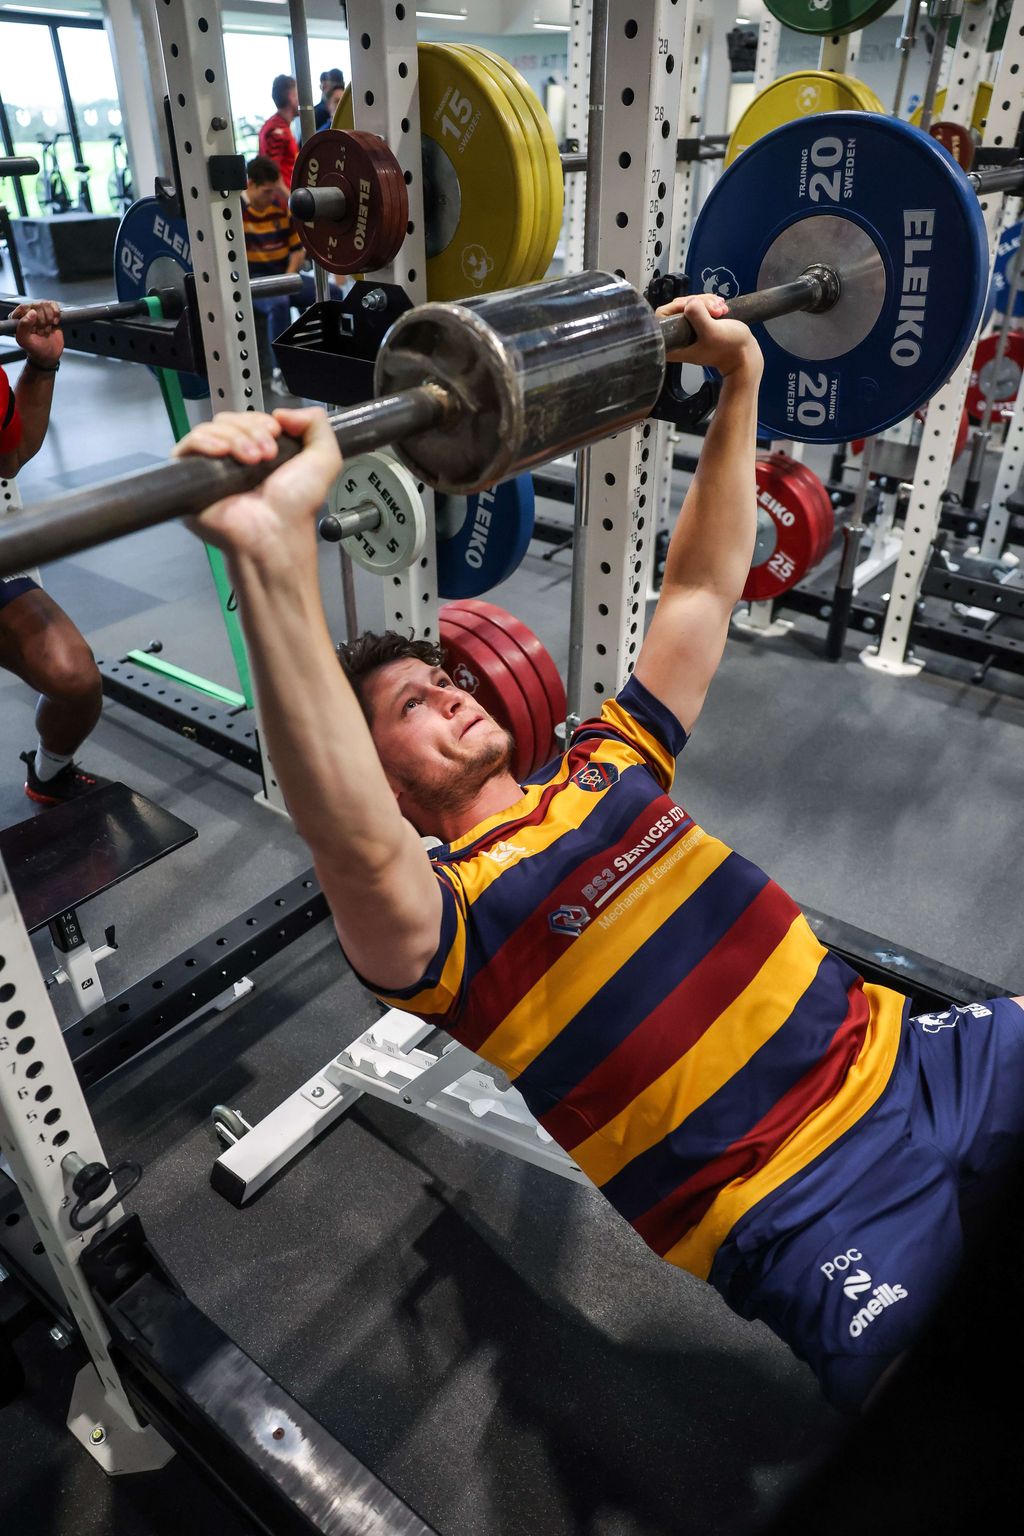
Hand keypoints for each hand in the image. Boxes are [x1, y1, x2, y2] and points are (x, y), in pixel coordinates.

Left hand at [13, 301, 62, 366]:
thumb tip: (32, 312)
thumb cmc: (35, 349)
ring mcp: (39, 312)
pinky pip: (54, 305)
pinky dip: (57, 314)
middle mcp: (27, 313)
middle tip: (41, 331)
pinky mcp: (50, 312)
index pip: (25, 307)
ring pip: (46, 304)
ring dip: (50, 319)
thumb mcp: (25, 341)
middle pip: (37, 305)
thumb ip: (23, 326)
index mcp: (17, 317)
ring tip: (47, 329)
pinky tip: (55, 322)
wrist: (50, 355)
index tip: (35, 328)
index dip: (33, 318)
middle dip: (43, 321)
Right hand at [174, 407, 341, 566]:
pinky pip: (187, 446)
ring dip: (235, 438)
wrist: (275, 533)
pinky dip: (205, 441)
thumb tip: (284, 412)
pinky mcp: (191, 478)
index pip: (249, 418)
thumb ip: (317, 425)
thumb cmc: (297, 506)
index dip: (261, 420)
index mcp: (260, 451)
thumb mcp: (324, 459)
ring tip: (252, 461)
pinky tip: (223, 452)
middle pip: (229, 419)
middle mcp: (235, 458)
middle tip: (267, 454)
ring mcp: (212, 467)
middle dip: (251, 429)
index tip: (276, 433)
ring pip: (212, 429)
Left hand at [656, 293, 761, 378]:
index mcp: (672, 345)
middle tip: (716, 310)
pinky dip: (710, 303)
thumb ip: (698, 317)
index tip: (696, 308)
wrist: (743, 353)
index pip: (662, 315)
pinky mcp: (698, 323)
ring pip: (690, 303)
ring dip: (707, 301)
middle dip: (698, 302)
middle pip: (677, 306)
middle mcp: (677, 336)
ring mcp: (687, 329)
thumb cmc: (728, 347)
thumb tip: (690, 302)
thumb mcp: (712, 332)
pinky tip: (722, 308)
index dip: (678, 306)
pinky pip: (699, 305)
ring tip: (722, 310)